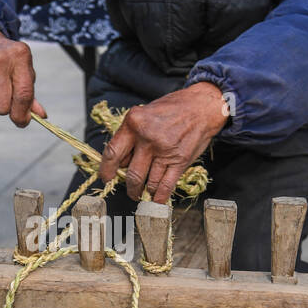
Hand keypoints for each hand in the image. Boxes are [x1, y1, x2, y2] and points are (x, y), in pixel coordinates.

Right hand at [0, 23, 44, 127]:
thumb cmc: (5, 59)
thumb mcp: (22, 68)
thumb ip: (29, 92)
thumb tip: (41, 116)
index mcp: (19, 56)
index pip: (23, 95)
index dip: (23, 115)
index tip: (22, 121)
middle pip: (3, 107)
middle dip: (4, 108)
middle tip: (2, 94)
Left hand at [99, 82, 226, 202]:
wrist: (201, 107)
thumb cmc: (171, 109)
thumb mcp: (144, 114)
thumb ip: (131, 136)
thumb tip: (120, 163)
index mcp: (134, 122)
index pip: (113, 152)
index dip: (106, 170)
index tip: (106, 178)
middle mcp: (147, 137)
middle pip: (132, 173)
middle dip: (130, 187)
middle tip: (130, 190)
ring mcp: (164, 150)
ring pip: (148, 182)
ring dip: (144, 192)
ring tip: (143, 194)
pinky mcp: (180, 160)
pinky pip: (166, 185)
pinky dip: (159, 196)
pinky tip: (156, 200)